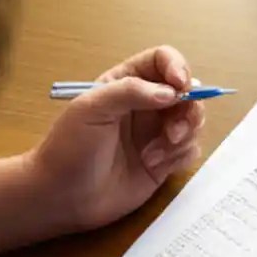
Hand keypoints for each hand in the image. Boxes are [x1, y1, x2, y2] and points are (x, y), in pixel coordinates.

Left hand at [30, 45, 205, 230]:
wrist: (63, 196)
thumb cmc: (69, 148)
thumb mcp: (91, 109)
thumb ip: (130, 91)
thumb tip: (172, 92)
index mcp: (125, 83)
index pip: (162, 60)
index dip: (178, 67)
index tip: (181, 87)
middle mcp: (146, 105)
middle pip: (187, 93)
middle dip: (188, 110)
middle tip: (173, 132)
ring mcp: (156, 133)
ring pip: (193, 122)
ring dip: (183, 137)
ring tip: (154, 155)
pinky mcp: (165, 161)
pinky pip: (191, 150)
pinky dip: (179, 158)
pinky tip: (153, 167)